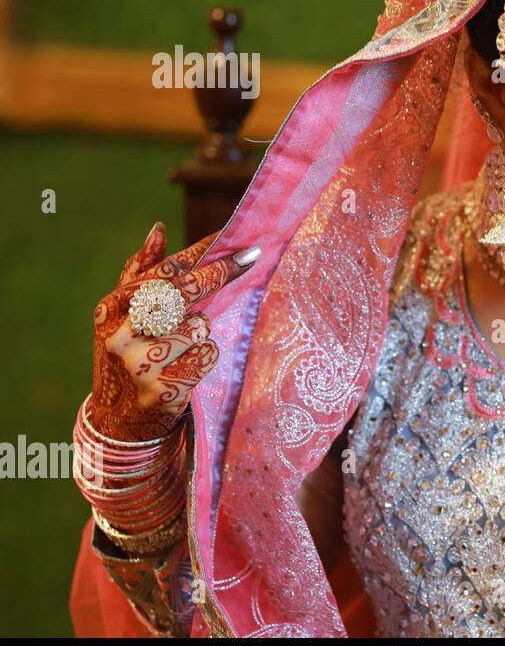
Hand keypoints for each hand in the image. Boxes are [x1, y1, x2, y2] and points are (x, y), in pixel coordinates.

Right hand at [88, 221, 259, 442]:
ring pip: (198, 326)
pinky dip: (206, 356)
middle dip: (218, 274)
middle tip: (249, 258)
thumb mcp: (126, 313)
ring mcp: (141, 363)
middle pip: (181, 292)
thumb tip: (158, 228)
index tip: (230, 237)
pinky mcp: (164, 388)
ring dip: (201, 330)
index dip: (199, 252)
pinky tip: (188, 366)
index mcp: (112, 307)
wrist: (120, 417)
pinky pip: (206, 355)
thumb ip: (141, 271)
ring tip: (183, 343)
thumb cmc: (132, 351)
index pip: (162, 271)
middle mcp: (121, 334)